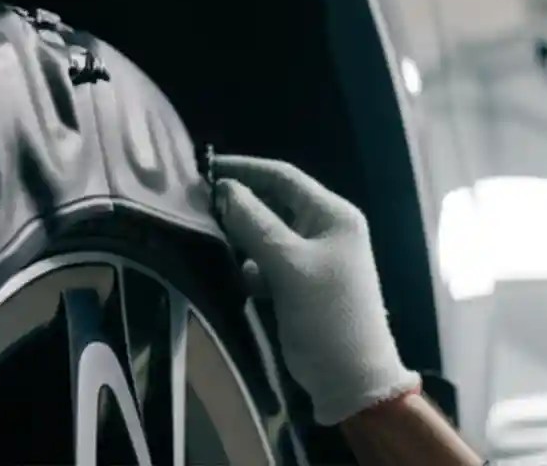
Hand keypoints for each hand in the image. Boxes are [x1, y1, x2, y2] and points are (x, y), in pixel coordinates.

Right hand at [214, 155, 419, 424]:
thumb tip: (224, 188)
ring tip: (207, 238)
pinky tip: (233, 275)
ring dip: (240, 237)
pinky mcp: (298, 283)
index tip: (203, 168)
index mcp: (332, 215)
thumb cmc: (327, 316)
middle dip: (238, 204)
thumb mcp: (289, 265)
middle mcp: (324, 229)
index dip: (244, 168)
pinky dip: (248, 265)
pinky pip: (265, 261)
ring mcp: (312, 257)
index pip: (283, 176)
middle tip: (196, 204)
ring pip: (265, 233)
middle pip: (273, 202)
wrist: (350, 379)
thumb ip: (254, 223)